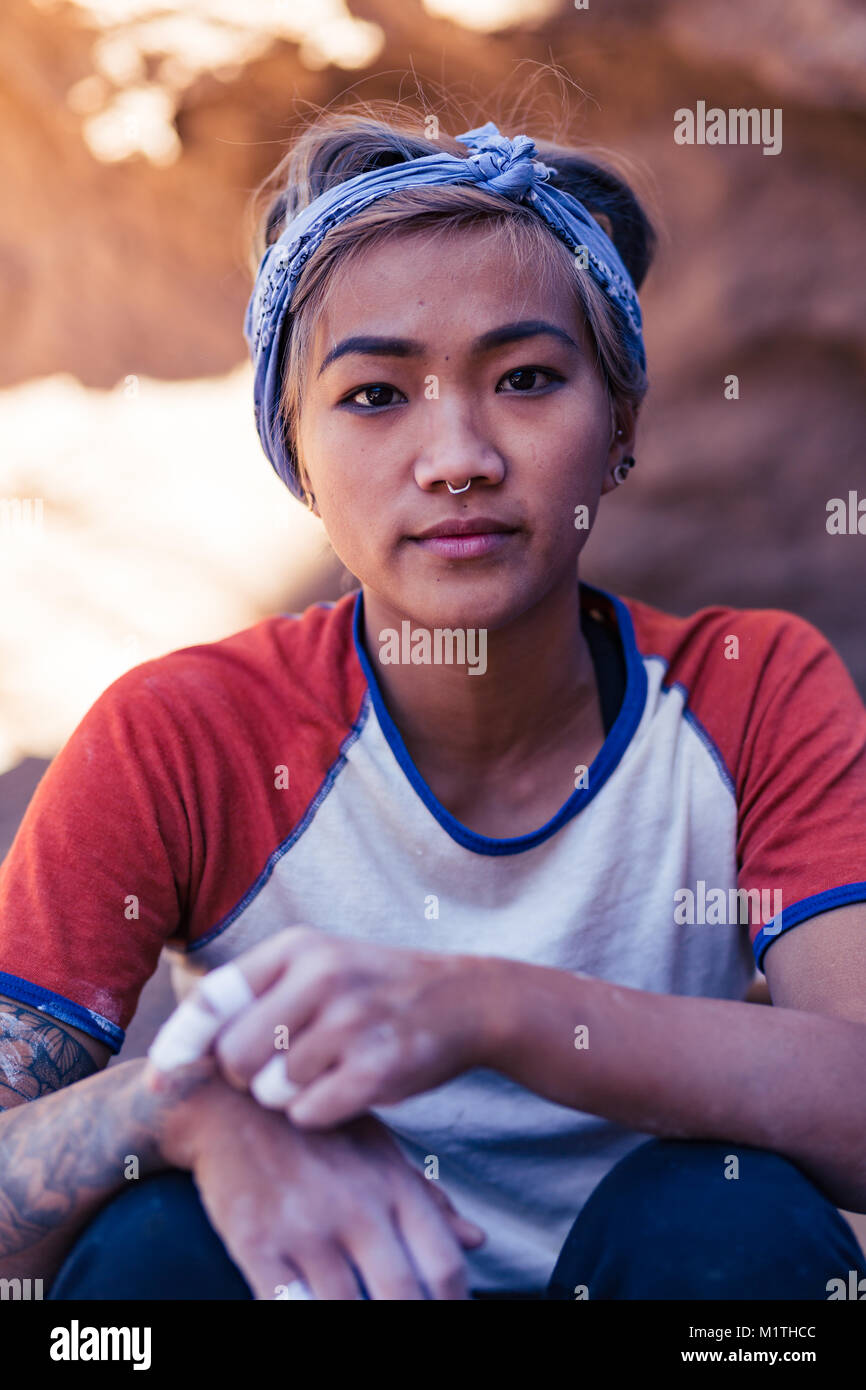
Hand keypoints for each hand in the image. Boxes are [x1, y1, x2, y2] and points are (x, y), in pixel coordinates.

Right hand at [159, 1073, 484, 1299]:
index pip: (443, 1264)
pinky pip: (286, 1306)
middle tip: (408, 1331)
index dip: (453, 1303)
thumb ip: (424, 1196)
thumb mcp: (377, 1147)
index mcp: (392, 1185)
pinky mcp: (256, 1244)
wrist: (231, 1102)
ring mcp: (305, 1228)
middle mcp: (355, 1208)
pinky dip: (304, 1315)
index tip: (448, 1313)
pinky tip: (311, 1309)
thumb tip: (477, 1240)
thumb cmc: (314, 1127)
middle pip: (402, 1295)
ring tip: (356, 1310)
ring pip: (344, 1309)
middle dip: (411, 1319)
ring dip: (355, 1320)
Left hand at [207, 927, 502, 1126]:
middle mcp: (323, 977)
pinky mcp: (378, 1068)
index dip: (178, 1041)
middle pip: (235, 1056)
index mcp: (300, 947)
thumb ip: (256, 998)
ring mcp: (353, 1022)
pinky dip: (317, 1112)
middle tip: (276, 1068)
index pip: (215, 998)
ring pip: (272, 1089)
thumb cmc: (373, 990)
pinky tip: (343, 1089)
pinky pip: (309, 1113)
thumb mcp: (319, 966)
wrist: (465, 1000)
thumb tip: (180, 1053)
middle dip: (245, 1075)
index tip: (160, 1076)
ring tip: (322, 1070)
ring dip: (286, 1095)